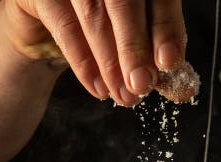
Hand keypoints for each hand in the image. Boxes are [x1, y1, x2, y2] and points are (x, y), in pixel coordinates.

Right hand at [3, 0, 186, 105]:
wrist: (41, 26)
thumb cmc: (91, 28)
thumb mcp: (127, 36)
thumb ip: (152, 50)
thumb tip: (180, 81)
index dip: (165, 27)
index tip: (169, 61)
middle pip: (125, 2)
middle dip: (135, 48)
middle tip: (142, 85)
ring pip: (94, 15)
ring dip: (110, 61)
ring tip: (122, 93)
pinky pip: (64, 27)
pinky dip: (83, 61)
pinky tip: (97, 86)